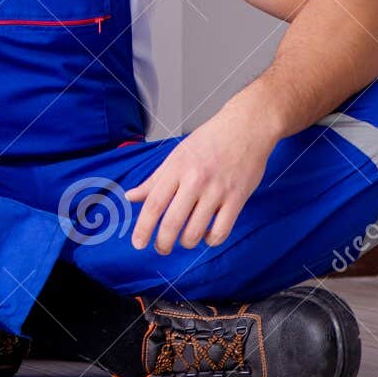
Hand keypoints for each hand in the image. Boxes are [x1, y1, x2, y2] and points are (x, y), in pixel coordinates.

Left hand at [126, 103, 279, 252]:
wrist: (246, 127)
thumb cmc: (209, 140)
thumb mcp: (176, 155)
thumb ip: (154, 180)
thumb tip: (131, 197)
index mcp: (176, 169)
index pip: (154, 204)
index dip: (143, 228)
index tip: (137, 243)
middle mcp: (195, 180)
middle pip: (173, 222)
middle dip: (163, 243)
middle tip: (161, 249)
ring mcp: (218, 190)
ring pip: (197, 230)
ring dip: (187, 242)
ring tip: (184, 241)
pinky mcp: (238, 197)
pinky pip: (222, 229)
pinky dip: (211, 239)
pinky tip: (207, 236)